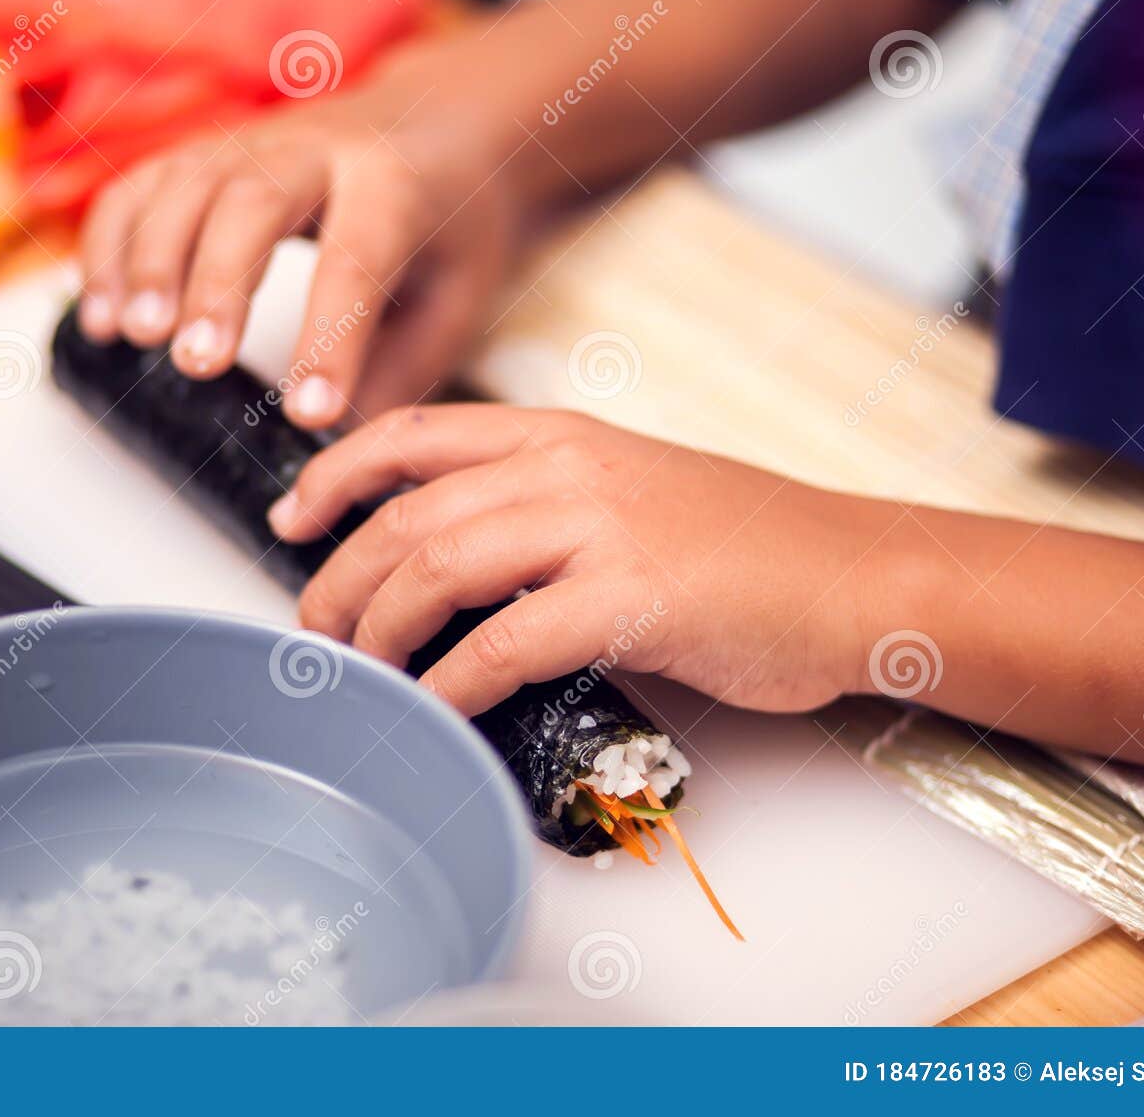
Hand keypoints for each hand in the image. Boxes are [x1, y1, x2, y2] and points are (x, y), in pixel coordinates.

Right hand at [76, 61, 517, 429]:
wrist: (437, 123)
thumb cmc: (448, 229)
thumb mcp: (455, 298)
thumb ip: (400, 370)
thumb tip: (339, 451)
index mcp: (396, 187)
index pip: (359, 261)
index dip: (331, 338)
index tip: (309, 414)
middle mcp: (319, 149)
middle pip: (256, 202)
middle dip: (220, 282)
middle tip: (196, 364)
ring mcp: (253, 142)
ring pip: (188, 184)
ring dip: (150, 259)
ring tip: (131, 335)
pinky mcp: (205, 152)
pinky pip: (143, 185)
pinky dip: (109, 244)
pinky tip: (98, 313)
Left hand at [269, 405, 887, 715]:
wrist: (851, 575)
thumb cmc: (746, 547)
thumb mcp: (629, 491)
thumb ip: (542, 504)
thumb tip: (448, 558)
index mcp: (560, 434)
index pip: (416, 435)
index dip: (337, 475)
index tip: (292, 517)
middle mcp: (566, 466)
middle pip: (409, 514)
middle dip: (340, 580)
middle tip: (316, 634)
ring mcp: (598, 526)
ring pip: (438, 568)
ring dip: (382, 632)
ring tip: (363, 677)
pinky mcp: (629, 598)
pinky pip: (502, 644)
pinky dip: (450, 683)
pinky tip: (434, 709)